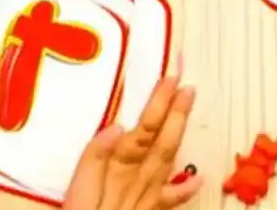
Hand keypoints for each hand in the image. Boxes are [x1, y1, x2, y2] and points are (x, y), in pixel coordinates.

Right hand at [63, 77, 201, 209]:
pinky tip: (200, 177)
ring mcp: (146, 199)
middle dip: (175, 111)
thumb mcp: (77, 194)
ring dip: (179, 132)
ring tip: (188, 109)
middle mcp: (137, 181)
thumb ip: (93, 159)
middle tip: (187, 86)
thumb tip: (116, 126)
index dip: (159, 103)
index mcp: (119, 171)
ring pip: (168, 159)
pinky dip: (186, 188)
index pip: (145, 129)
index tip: (171, 79)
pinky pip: (171, 200)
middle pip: (161, 140)